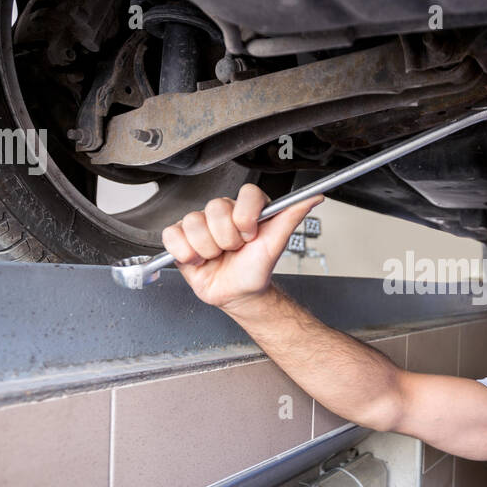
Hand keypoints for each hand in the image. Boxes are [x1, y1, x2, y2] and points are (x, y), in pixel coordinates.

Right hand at [161, 183, 323, 310]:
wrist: (238, 293)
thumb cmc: (256, 269)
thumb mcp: (276, 243)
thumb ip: (292, 216)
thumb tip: (314, 196)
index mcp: (246, 208)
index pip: (244, 194)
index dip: (245, 216)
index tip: (250, 235)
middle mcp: (222, 212)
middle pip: (215, 208)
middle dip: (227, 239)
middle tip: (233, 250)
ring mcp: (200, 224)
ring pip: (193, 222)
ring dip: (208, 249)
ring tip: (217, 256)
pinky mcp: (180, 238)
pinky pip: (172, 235)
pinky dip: (186, 252)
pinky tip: (199, 259)